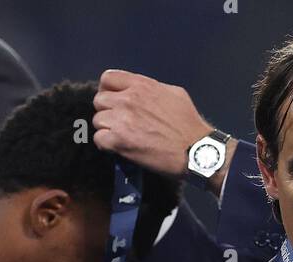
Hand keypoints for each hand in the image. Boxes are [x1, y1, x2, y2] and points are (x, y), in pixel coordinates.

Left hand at [94, 69, 235, 192]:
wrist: (195, 150)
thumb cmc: (189, 124)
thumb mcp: (174, 94)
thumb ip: (152, 89)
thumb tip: (142, 93)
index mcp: (141, 85)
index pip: (107, 78)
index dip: (107, 90)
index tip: (113, 101)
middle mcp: (128, 99)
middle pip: (99, 101)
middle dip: (106, 112)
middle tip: (117, 123)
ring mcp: (122, 120)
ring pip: (97, 121)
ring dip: (106, 130)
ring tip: (120, 137)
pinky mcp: (119, 141)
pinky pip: (99, 139)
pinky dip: (106, 145)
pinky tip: (118, 148)